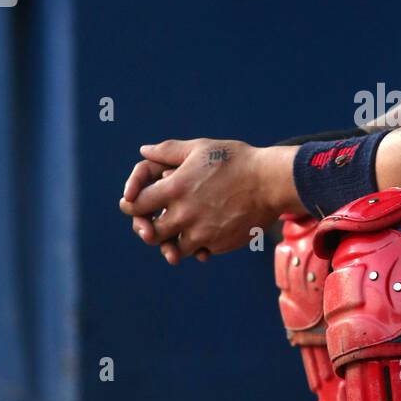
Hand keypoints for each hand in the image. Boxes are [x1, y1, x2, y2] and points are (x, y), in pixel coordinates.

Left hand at [119, 138, 270, 264]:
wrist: (271, 182)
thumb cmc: (237, 161)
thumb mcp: (200, 148)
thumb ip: (169, 151)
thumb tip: (144, 151)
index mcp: (175, 189)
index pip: (136, 205)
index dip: (130, 205)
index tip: (132, 203)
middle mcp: (184, 214)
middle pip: (151, 233)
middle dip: (147, 228)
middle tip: (150, 224)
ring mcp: (201, 233)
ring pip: (173, 248)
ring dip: (171, 241)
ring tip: (176, 233)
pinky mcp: (218, 244)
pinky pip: (199, 252)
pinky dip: (197, 247)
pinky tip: (203, 236)